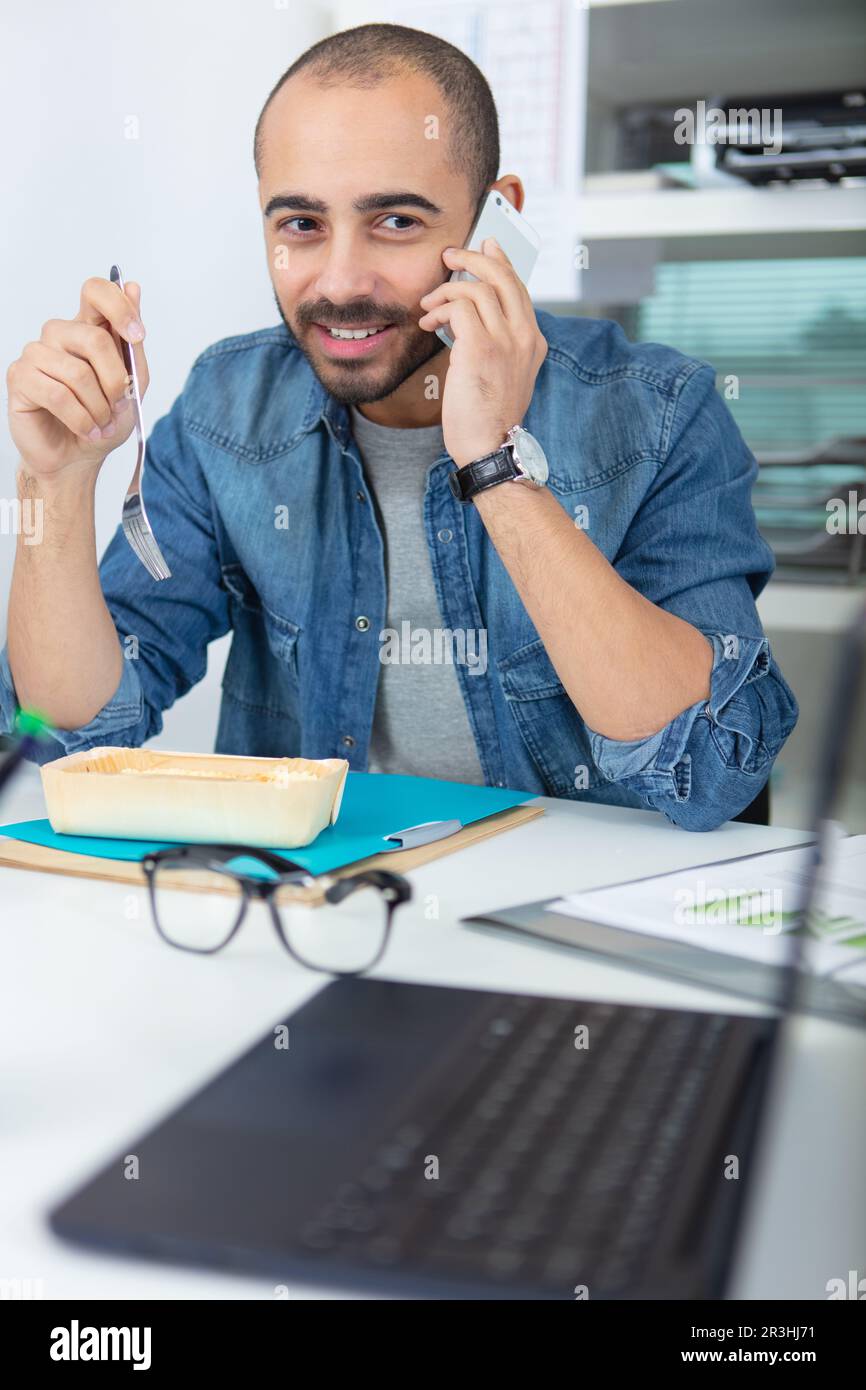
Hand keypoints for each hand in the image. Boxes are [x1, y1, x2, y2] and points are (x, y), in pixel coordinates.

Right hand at [6, 277, 148, 481]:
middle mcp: (59, 336)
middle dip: (115, 381)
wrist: (78, 459)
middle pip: (94, 338)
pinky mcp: (20, 377)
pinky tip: (87, 430)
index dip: (119, 307)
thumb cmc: (103, 421)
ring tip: (101, 423)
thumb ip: (133, 343)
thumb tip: (133, 287)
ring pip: (78, 372)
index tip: (137, 336)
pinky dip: (81, 419)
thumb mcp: (132, 385)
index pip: (95, 291)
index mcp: (87, 329)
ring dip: (98, 407)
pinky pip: (58, 394)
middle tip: (118, 405)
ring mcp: (36, 354)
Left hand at [418, 237, 546, 466]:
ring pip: (477, 290)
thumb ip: (498, 343)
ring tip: (429, 306)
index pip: (519, 288)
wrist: (489, 447)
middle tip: (450, 255)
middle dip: (474, 259)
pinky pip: (460, 309)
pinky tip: (429, 322)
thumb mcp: (503, 374)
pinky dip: (441, 310)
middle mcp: (525, 336)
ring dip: (447, 291)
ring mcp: (506, 341)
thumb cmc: (488, 416)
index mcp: (534, 341)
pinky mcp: (481, 348)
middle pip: (503, 277)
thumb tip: (469, 316)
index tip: (486, 244)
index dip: (501, 261)